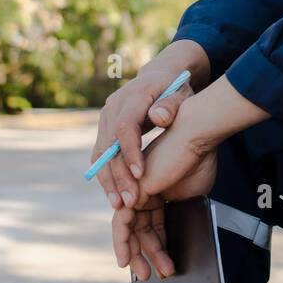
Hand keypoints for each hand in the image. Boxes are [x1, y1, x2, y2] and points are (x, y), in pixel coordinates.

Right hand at [89, 40, 207, 209]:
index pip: (125, 126)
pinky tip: (115, 194)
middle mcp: (113, 106)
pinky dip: (106, 175)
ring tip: (120, 204)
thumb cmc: (175, 88)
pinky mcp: (105, 128)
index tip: (141, 175)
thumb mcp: (181, 93)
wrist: (160, 78)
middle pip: (109, 144)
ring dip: (109, 180)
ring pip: (101, 153)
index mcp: (133, 96)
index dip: (131, 152)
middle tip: (130, 200)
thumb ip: (172, 105)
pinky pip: (101, 155)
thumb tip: (159, 117)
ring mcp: (106, 117)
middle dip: (119, 175)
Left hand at [112, 77, 268, 278]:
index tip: (162, 264)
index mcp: (157, 191)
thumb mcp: (190, 195)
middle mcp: (142, 191)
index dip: (157, 246)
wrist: (194, 137)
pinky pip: (121, 223)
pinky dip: (123, 242)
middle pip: (140, 230)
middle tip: (152, 276)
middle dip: (147, 255)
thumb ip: (181, 214)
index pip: (152, 223)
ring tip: (148, 275)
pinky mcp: (131, 191)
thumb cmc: (198, 160)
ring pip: (130, 230)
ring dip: (138, 254)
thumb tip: (181, 239)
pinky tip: (127, 259)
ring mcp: (134, 191)